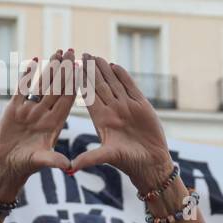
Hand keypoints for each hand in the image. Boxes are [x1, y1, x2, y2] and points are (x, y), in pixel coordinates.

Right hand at [0, 49, 77, 200]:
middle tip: (72, 52)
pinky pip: (22, 89)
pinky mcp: (14, 109)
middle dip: (65, 70)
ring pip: (42, 85)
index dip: (74, 84)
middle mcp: (44, 114)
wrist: (4, 167)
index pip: (67, 100)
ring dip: (50, 69)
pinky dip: (27, 75)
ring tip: (58, 52)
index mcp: (54, 124)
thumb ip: (52, 160)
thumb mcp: (40, 162)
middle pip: (57, 88)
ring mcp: (30, 110)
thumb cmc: (24, 166)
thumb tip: (67, 165)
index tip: (82, 69)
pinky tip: (33, 60)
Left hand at [69, 54, 172, 192]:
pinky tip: (115, 66)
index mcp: (101, 119)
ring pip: (113, 84)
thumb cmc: (129, 162)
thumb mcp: (107, 157)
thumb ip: (91, 158)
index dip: (80, 83)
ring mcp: (126, 106)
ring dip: (104, 70)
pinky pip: (130, 87)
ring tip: (95, 57)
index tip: (70, 70)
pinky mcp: (141, 105)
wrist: (151, 162)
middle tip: (81, 55)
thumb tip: (71, 167)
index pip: (88, 97)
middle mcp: (112, 111)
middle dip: (90, 71)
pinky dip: (123, 76)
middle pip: (99, 86)